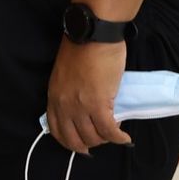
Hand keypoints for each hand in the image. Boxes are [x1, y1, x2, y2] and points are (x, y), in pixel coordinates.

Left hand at [46, 36, 130, 152]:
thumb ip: (68, 93)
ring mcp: (80, 106)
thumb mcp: (65, 75)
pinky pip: (109, 131)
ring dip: (106, 139)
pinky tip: (124, 137)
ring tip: (114, 131)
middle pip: (75, 140)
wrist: (92, 35)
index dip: (71, 142)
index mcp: (53, 96)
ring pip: (93, 138)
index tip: (83, 144)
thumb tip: (79, 110)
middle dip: (90, 144)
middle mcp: (64, 105)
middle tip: (102, 137)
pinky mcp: (98, 104)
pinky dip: (119, 138)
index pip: (57, 131)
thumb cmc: (81, 49)